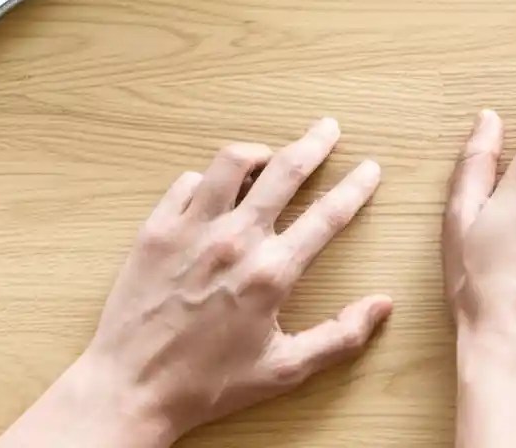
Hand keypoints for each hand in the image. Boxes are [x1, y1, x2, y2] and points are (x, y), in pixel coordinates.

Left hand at [0, 119, 391, 447]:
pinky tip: (215, 191)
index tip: (369, 168)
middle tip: (329, 127)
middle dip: (315, 143)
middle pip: (285, 170)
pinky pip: (187, 183)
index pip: (327, 215)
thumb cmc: (209, 384)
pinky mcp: (155, 230)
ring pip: (231, 162)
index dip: (355, 187)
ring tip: (270, 155)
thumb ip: (340, 337)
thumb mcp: (285, 370)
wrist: (132, 388)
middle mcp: (234, 241)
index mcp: (271, 273)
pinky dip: (208, 180)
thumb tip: (383, 305)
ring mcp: (190, 230)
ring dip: (258, 152)